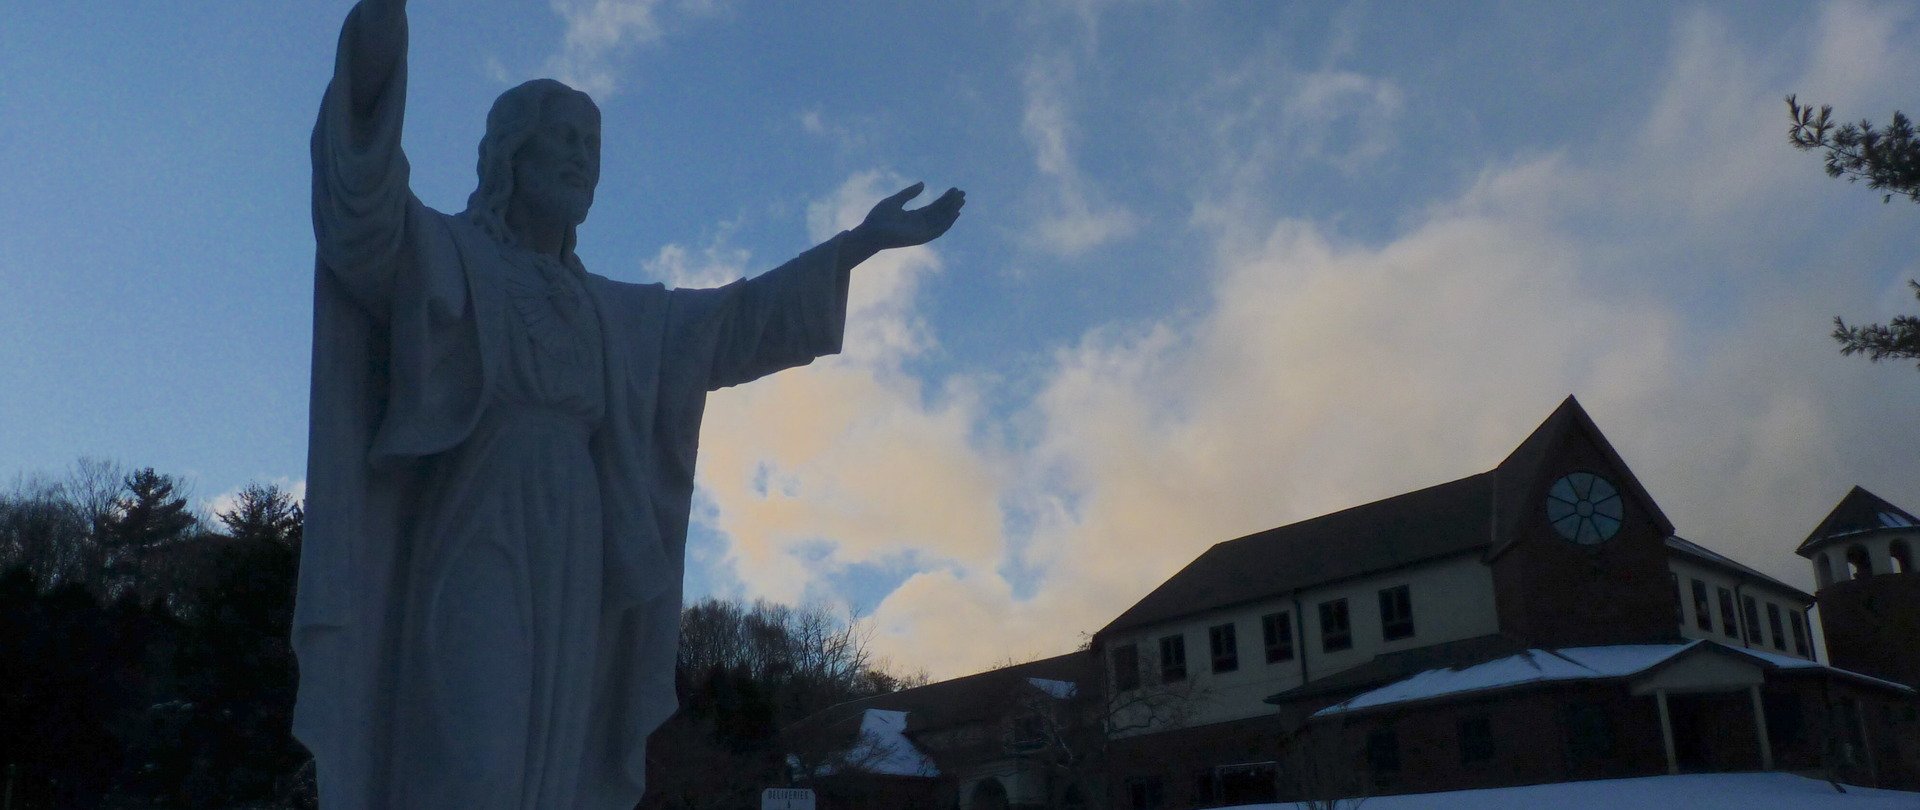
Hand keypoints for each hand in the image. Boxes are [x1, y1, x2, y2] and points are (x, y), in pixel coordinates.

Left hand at [850, 182, 964, 251]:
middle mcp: (919, 225)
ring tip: (961, 200)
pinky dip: (948, 222)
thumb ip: (909, 193)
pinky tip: (955, 213)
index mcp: (913, 216)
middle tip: (962, 193)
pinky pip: (938, 230)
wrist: (871, 232)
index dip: (944, 199)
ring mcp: (921, 232)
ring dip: (952, 210)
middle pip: (939, 212)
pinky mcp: (921, 237)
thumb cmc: (878, 218)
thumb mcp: (895, 201)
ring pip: (941, 220)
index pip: (933, 207)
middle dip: (951, 203)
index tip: (953, 189)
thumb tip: (923, 184)